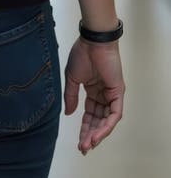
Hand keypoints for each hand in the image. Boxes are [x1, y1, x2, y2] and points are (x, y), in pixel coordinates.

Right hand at [64, 36, 124, 154]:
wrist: (92, 41)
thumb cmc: (82, 53)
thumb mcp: (72, 78)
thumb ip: (70, 97)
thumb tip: (68, 114)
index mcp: (92, 90)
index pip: (90, 115)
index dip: (84, 128)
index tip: (78, 141)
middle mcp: (103, 94)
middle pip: (98, 120)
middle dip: (90, 135)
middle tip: (83, 148)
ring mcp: (112, 94)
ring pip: (107, 121)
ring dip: (97, 133)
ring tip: (88, 144)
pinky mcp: (118, 93)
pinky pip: (114, 114)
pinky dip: (106, 126)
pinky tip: (97, 134)